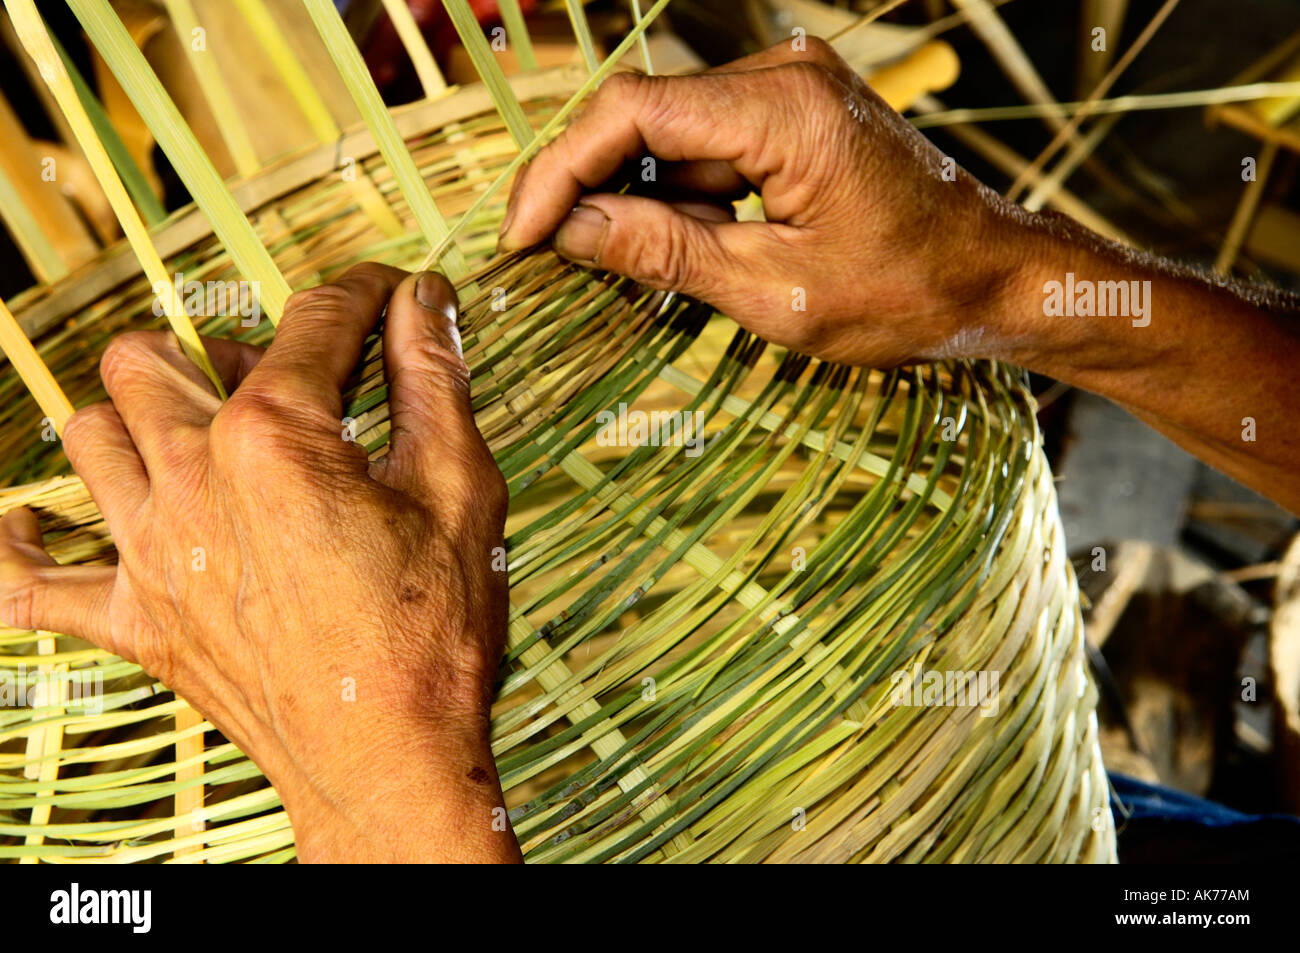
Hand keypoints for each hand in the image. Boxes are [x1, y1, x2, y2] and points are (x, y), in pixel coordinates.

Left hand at [0, 264, 520, 862]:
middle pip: (152, 358)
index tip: (387, 292)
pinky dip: (19, 550)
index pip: (310, 325)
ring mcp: (150, 554)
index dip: (361, 294)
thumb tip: (425, 300)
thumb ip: (434, 381)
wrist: (391, 763)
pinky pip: (27, 584)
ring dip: (137, 417)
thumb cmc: (431, 633)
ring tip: (201, 434)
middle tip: (287, 381)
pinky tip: (25, 524)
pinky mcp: (136, 623)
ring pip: (89, 436)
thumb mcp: (461, 491)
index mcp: (274, 439)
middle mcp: (190, 481)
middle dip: (220, 349)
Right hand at [499, 38, 1032, 367]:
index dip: (561, 171)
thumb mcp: (777, 294)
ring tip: (640, 274)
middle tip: (549, 256)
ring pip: (671, 137)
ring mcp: (791, 92)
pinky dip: (682, 200)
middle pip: (643, 116)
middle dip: (591, 188)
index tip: (521, 235)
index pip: (632, 113)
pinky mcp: (795, 117)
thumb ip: (667, 254)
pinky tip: (686, 251)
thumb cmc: (911, 293)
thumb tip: (572, 231)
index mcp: (785, 109)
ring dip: (640, 202)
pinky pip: (709, 149)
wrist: (997, 279)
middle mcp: (783, 76)